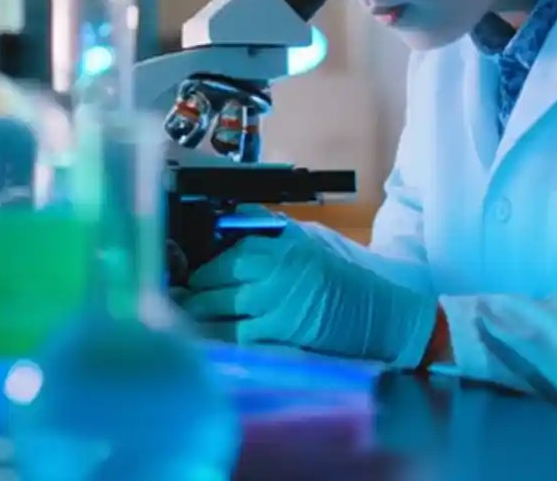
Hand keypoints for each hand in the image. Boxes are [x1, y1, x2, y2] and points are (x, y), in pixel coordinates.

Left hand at [182, 230, 439, 367]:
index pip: (225, 252)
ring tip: (182, 315)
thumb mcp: (307, 242)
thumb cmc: (342, 277)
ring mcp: (274, 305)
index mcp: (280, 246)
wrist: (379, 313)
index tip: (187, 272)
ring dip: (195, 314)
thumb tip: (230, 220)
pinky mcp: (278, 334)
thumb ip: (270, 232)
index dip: (202, 265)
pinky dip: (215, 336)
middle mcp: (274, 273)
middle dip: (191, 290)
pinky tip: (202, 337)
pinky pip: (234, 336)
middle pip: (213, 280)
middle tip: (177, 295)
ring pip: (216, 310)